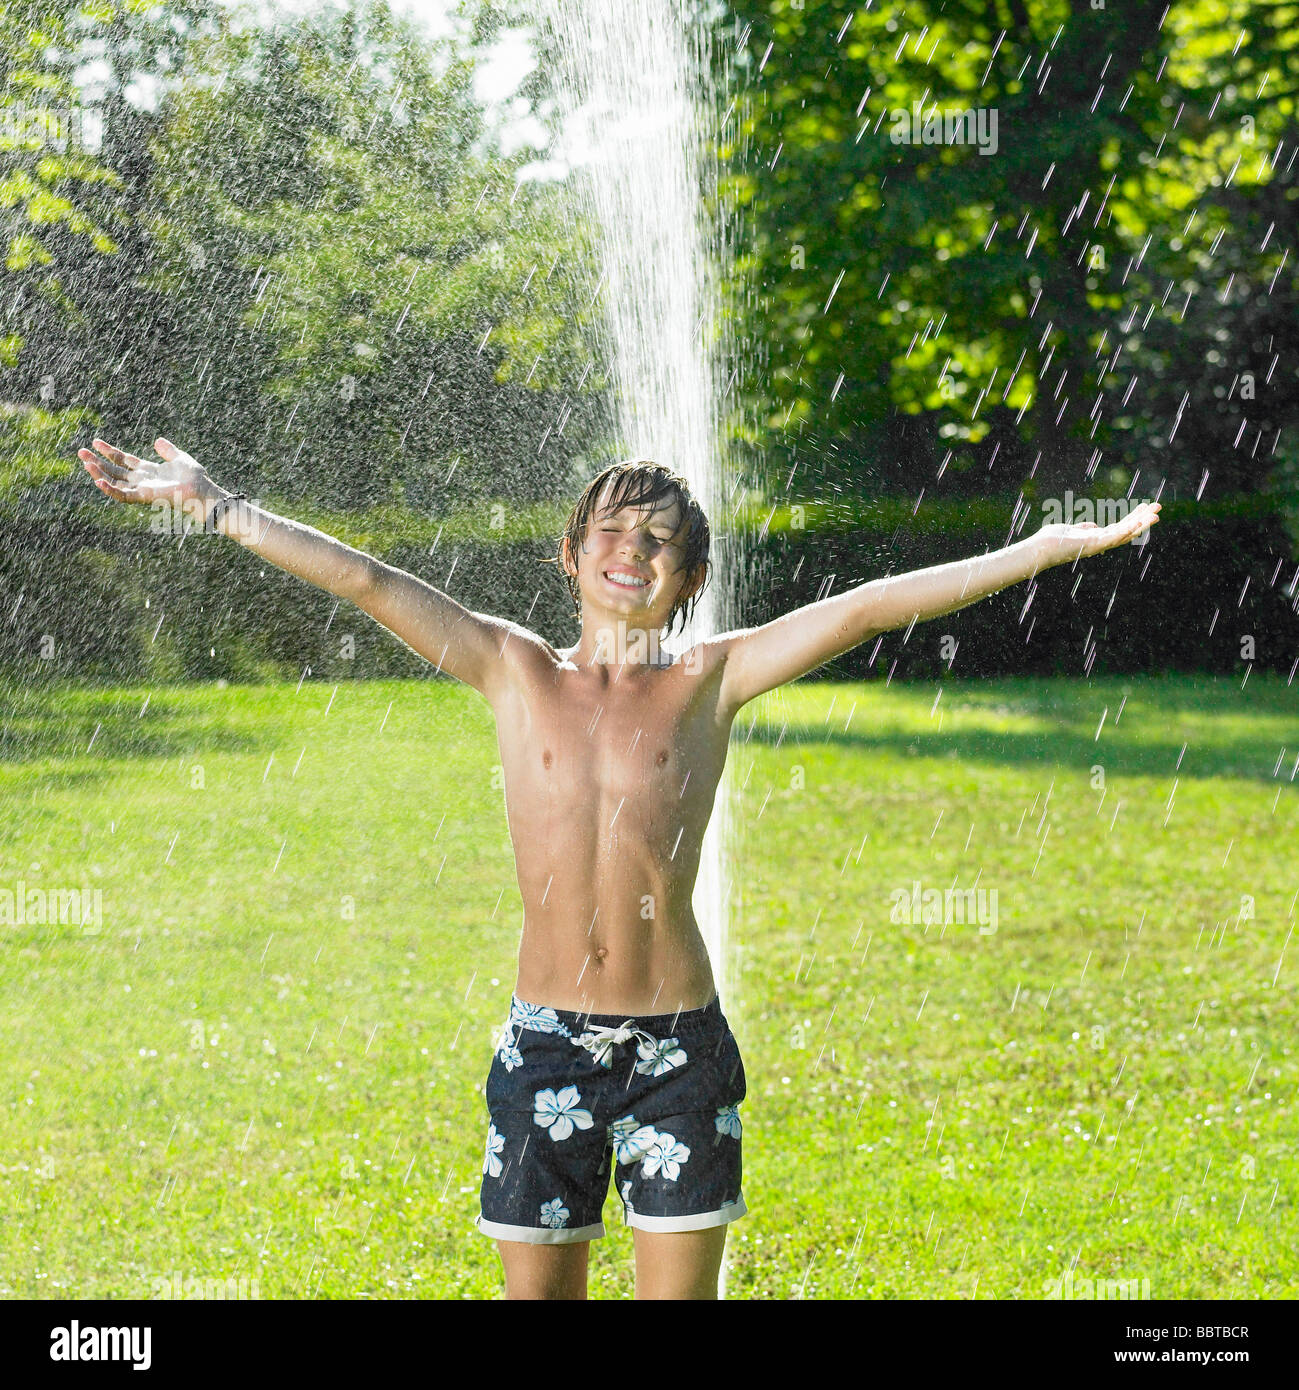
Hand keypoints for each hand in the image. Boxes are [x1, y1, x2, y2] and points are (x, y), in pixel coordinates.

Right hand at [79, 437, 221, 525]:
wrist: (202, 490)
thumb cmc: (195, 477)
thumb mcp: (179, 457)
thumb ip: (168, 450)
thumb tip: (157, 440)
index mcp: (148, 470)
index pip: (123, 460)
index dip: (109, 451)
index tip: (95, 442)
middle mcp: (142, 480)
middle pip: (114, 471)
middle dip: (97, 462)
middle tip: (80, 452)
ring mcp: (142, 489)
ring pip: (114, 483)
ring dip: (98, 474)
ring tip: (85, 463)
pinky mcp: (144, 497)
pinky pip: (123, 495)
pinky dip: (110, 490)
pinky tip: (98, 481)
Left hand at [1034, 500, 1160, 565]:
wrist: (1038, 549)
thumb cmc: (1050, 541)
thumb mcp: (1070, 530)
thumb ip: (1084, 528)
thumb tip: (1094, 526)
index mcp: (1095, 538)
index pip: (1119, 527)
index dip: (1133, 518)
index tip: (1145, 508)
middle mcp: (1099, 543)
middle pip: (1126, 530)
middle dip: (1143, 519)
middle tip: (1158, 508)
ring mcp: (1097, 545)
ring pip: (1124, 534)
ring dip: (1142, 524)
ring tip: (1156, 513)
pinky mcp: (1093, 545)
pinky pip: (1114, 537)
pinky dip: (1128, 531)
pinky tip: (1139, 524)